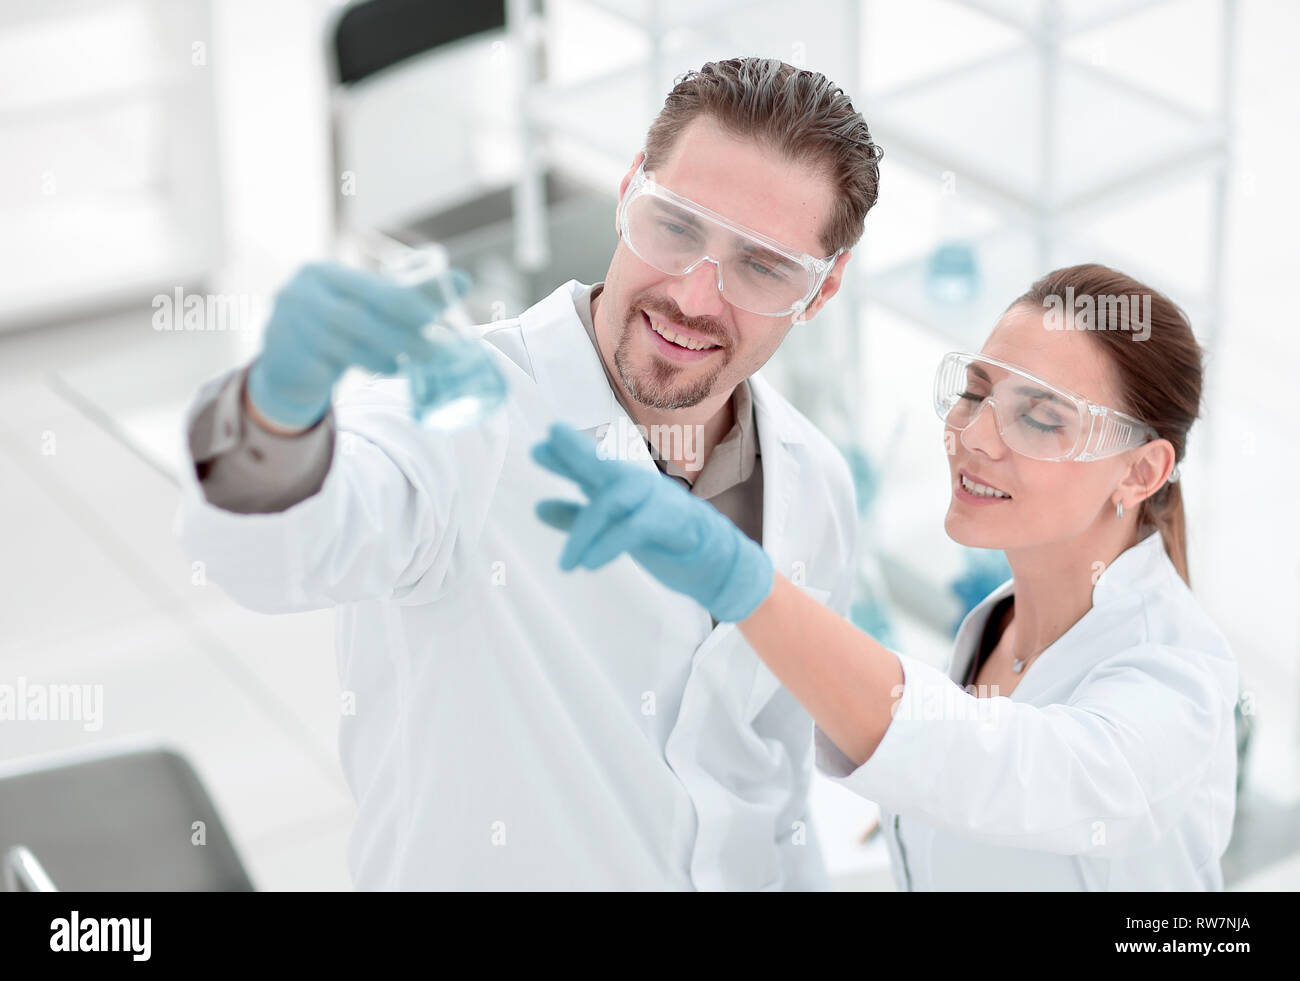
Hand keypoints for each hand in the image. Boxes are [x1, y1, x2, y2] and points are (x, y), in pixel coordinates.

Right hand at [246, 262, 467, 429]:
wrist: (288, 362)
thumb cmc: (338, 325)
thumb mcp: (368, 304)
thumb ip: (412, 293)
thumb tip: (463, 280)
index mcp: (321, 273)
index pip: (369, 287)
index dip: (403, 302)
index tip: (432, 318)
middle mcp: (300, 295)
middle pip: (358, 317)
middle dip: (400, 334)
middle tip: (435, 351)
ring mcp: (288, 327)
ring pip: (346, 344)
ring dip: (385, 354)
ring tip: (410, 363)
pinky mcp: (287, 357)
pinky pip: (331, 365)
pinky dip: (363, 367)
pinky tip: (386, 370)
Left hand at [531, 422, 773, 622]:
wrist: (715, 562)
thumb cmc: (664, 538)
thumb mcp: (612, 528)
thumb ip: (577, 518)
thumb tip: (537, 507)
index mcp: (622, 486)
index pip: (589, 465)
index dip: (565, 455)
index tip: (538, 447)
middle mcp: (637, 486)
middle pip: (603, 464)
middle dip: (576, 451)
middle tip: (549, 439)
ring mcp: (656, 500)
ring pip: (614, 501)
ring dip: (585, 531)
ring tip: (566, 563)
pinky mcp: (671, 521)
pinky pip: (635, 527)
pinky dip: (610, 543)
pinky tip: (589, 563)